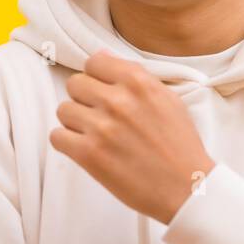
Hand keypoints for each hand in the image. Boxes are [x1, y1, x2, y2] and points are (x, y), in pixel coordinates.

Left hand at [49, 50, 215, 226]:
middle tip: (99, 116)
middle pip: (75, 84)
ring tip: (95, 135)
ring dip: (75, 122)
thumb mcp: (166, 99)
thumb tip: (100, 56)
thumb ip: (134, 76)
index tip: (103, 92)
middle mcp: (118, 100)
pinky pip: (57, 136)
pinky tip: (86, 149)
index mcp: (138, 82)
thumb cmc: (179, 145)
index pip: (94, 62)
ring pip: (63, 110)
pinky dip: (67, 143)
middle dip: (84, 99)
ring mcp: (101, 127)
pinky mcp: (89, 155)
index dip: (97, 77)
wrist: (186, 188)